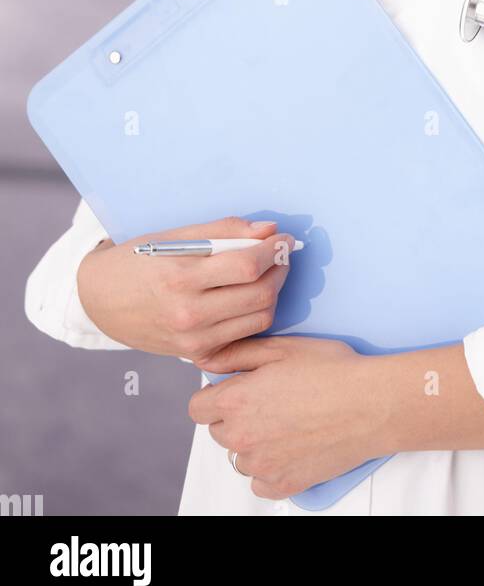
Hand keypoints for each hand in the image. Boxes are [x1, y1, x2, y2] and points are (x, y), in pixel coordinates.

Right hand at [76, 217, 297, 360]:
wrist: (100, 300)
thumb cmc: (137, 260)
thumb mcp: (174, 236)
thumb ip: (224, 231)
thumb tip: (268, 229)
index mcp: (181, 277)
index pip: (247, 265)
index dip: (274, 249)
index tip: (283, 237)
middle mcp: (188, 314)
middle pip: (260, 294)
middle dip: (279, 270)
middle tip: (280, 254)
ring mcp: (193, 340)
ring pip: (259, 319)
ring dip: (272, 293)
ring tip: (266, 274)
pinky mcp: (195, 356)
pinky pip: (243, 339)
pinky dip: (255, 318)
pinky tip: (249, 300)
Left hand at [189, 335, 390, 499]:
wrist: (370, 404)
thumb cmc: (332, 372)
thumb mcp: (282, 348)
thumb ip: (236, 354)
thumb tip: (204, 360)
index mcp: (236, 401)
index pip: (198, 407)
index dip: (215, 395)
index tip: (234, 390)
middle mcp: (242, 437)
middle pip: (218, 432)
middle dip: (235, 417)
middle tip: (269, 401)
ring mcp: (262, 465)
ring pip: (239, 457)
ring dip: (252, 443)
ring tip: (285, 423)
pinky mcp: (283, 484)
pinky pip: (259, 482)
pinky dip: (269, 468)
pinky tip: (290, 447)